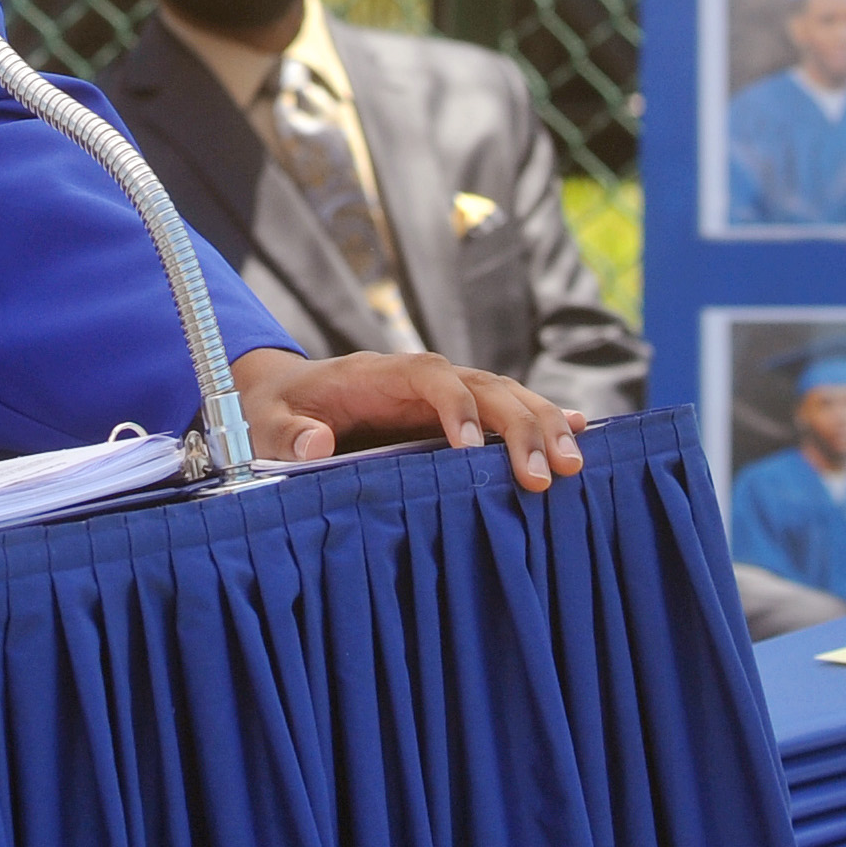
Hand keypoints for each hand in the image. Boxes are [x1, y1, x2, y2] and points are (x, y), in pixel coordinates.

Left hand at [232, 348, 584, 492]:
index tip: (469, 451)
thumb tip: (318, 443)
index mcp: (378, 375)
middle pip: (483, 388)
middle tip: (547, 472)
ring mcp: (443, 398)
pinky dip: (541, 422)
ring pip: (504, 399)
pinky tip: (581, 436)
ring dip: (541, 428)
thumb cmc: (272, 412)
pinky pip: (504, 415)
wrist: (282, 398)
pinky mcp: (453, 420)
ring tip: (573, 466)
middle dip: (519, 424)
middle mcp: (421, 379)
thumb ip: (288, 433)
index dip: (455, 408)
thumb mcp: (264, 424)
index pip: (431, 377)